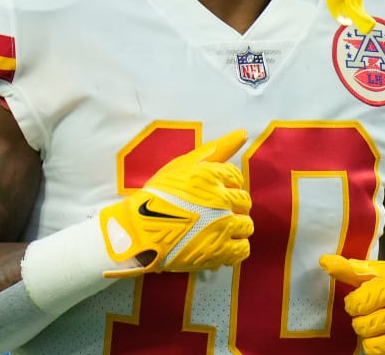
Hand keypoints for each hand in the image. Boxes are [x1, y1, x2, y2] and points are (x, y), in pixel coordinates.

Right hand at [100, 130, 252, 276]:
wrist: (137, 231)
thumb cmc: (157, 195)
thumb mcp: (183, 165)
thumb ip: (216, 149)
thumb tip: (244, 133)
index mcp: (212, 176)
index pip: (237, 178)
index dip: (226, 186)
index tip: (214, 194)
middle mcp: (222, 199)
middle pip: (244, 202)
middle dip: (233, 207)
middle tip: (214, 213)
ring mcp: (222, 227)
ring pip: (246, 226)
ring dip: (235, 228)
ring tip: (216, 230)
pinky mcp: (220, 252)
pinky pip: (242, 250)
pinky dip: (235, 249)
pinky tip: (220, 246)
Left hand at [320, 254, 384, 354]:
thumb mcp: (384, 273)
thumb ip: (354, 270)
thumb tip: (324, 262)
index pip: (359, 303)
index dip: (353, 304)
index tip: (359, 302)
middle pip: (365, 328)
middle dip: (361, 324)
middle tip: (368, 317)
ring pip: (375, 348)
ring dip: (370, 340)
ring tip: (377, 330)